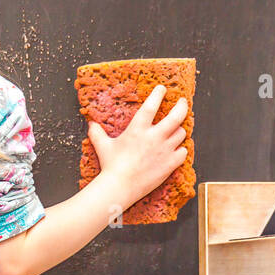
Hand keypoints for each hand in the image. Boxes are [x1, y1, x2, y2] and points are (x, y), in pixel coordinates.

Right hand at [88, 83, 188, 206]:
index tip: (162, 89)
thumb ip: (97, 132)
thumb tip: (91, 124)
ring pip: (181, 133)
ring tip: (177, 128)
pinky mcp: (170, 163)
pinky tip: (176, 149)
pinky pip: (183, 151)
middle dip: (182, 106)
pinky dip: (181, 149)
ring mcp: (165, 150)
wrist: (120, 186)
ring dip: (179, 129)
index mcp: (137, 129)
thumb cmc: (111, 166)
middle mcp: (154, 137)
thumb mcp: (102, 146)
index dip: (158, 94)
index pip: (151, 106)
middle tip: (182, 102)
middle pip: (176, 116)